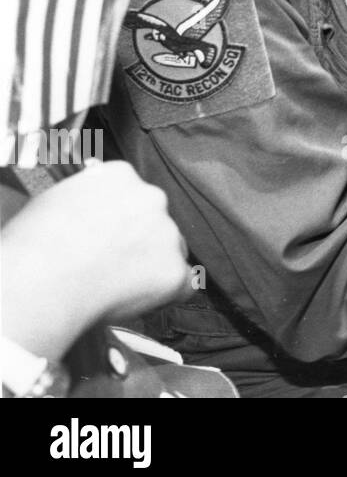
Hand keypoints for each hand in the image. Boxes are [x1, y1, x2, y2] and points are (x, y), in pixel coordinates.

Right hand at [0, 160, 190, 360]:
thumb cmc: (31, 245)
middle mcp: (152, 197)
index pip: (133, 195)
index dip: (121, 220)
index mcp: (121, 175)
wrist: (39, 281)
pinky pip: (184, 283)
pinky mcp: (174, 269)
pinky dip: (169, 294)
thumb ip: (85, 201)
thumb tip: (89, 214)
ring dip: (154, 266)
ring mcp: (167, 232)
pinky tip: (143, 301)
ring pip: (172, 250)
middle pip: (157, 221)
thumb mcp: (54, 202)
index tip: (105, 238)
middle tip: (111, 266)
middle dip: (141, 241)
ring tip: (116, 287)